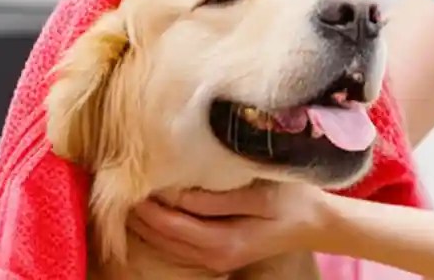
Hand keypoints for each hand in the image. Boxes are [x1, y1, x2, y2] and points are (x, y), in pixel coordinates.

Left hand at [127, 181, 327, 273]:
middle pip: (159, 237)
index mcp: (222, 243)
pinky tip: (150, 207)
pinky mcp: (216, 254)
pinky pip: (176, 243)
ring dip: (143, 220)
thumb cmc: (293, 202)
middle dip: (136, 212)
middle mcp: (212, 257)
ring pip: (164, 242)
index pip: (168, 224)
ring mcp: (213, 259)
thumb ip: (217, 198)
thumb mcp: (259, 196)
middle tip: (116, 180)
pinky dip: (158, 226)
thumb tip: (176, 192)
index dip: (144, 203)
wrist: (317, 223)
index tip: (127, 174)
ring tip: (125, 191)